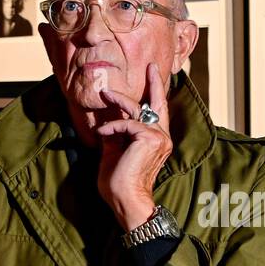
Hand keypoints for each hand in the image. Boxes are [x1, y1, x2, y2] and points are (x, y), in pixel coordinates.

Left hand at [95, 63, 172, 230]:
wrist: (125, 199)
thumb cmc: (119, 181)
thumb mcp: (114, 151)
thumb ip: (116, 133)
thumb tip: (108, 118)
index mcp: (157, 141)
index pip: (157, 113)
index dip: (154, 94)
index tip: (152, 76)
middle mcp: (162, 137)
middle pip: (158, 104)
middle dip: (154, 83)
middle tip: (151, 66)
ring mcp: (159, 137)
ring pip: (138, 110)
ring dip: (118, 101)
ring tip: (104, 95)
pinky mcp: (150, 139)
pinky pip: (128, 123)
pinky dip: (113, 126)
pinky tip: (102, 134)